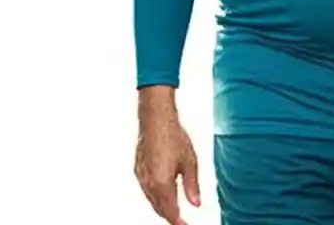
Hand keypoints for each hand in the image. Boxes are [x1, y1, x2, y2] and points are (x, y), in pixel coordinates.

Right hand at [135, 87, 201, 223]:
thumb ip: (192, 186)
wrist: (155, 119)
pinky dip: (155, 196)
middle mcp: (149, 183)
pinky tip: (163, 194)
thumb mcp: (190, 162)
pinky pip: (146, 190)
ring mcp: (141, 177)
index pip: (170, 212)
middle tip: (181, 221)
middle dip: (170, 216)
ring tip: (174, 210)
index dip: (178, 222)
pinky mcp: (138, 170)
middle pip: (159, 208)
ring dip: (162, 207)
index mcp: (162, 183)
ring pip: (151, 200)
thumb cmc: (173, 137)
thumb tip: (196, 203)